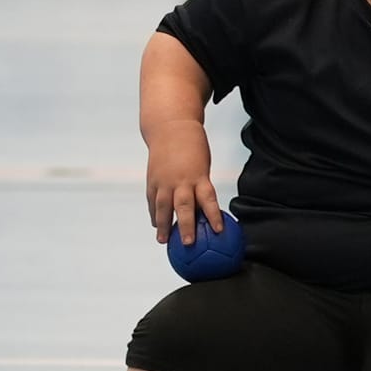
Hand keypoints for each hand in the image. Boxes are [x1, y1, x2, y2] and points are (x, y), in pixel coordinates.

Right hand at [144, 123, 220, 245]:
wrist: (171, 128)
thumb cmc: (193, 149)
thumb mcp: (202, 166)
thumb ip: (202, 187)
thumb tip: (208, 211)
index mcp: (199, 176)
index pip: (208, 199)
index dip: (213, 215)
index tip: (218, 231)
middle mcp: (181, 179)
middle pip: (183, 206)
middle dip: (186, 225)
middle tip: (189, 243)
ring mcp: (164, 180)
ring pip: (163, 206)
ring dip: (163, 225)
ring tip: (163, 241)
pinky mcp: (152, 179)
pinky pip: (152, 200)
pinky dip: (154, 213)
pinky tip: (156, 225)